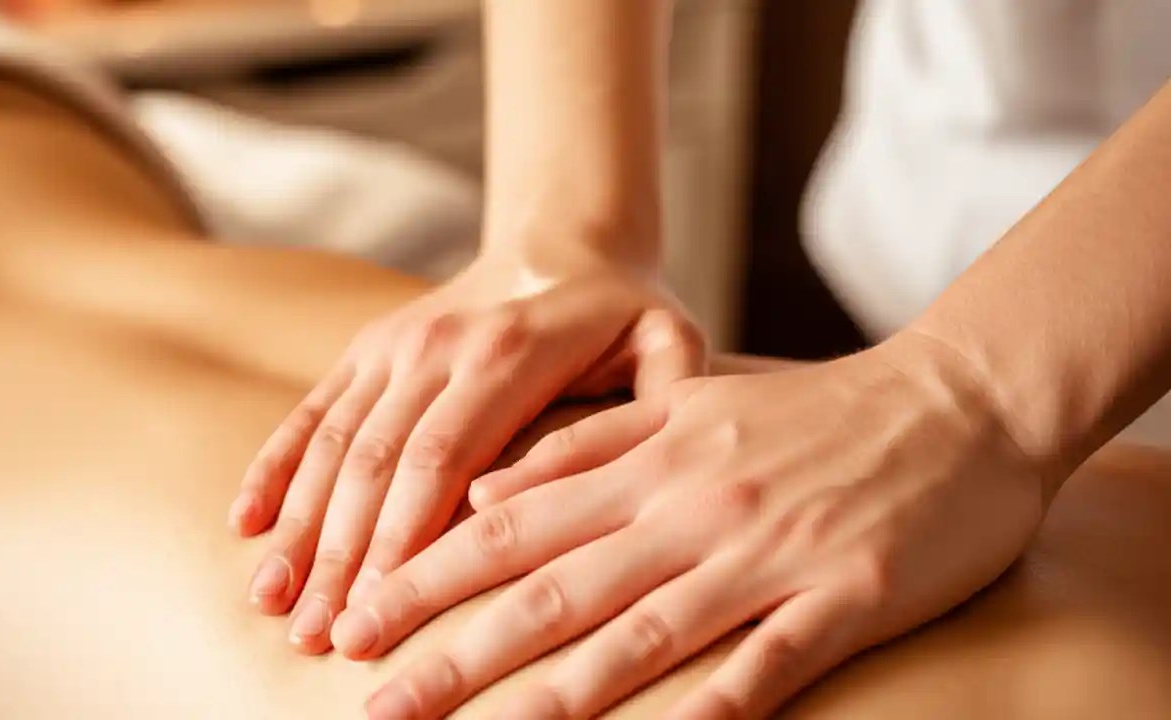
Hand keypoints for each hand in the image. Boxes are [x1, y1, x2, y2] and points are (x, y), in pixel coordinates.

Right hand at [229, 250, 704, 653]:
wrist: (563, 244)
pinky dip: (275, 467)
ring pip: (332, 445)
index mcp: (506, 354)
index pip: (439, 458)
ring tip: (274, 605)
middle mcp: (435, 348)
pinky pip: (311, 412)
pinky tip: (245, 524)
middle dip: (341, 556)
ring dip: (300, 527)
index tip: (378, 612)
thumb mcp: (667, 342)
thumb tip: (641, 482)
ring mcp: (392, 347)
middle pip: (374, 464)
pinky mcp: (366, 349)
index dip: (402, 538)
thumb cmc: (623, 313)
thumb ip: (667, 401)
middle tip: (317, 638)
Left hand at [331, 331, 1048, 718]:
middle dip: (453, 648)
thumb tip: (486, 489)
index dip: (426, 572)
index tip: (356, 616)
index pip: (512, 523)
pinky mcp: (844, 596)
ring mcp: (765, 554)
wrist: (957, 402)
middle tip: (371, 700)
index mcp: (650, 459)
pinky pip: (763, 666)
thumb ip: (587, 446)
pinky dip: (706, 709)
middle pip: (551, 587)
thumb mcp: (690, 407)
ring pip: (637, 632)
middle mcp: (691, 506)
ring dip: (547, 695)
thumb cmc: (813, 414)